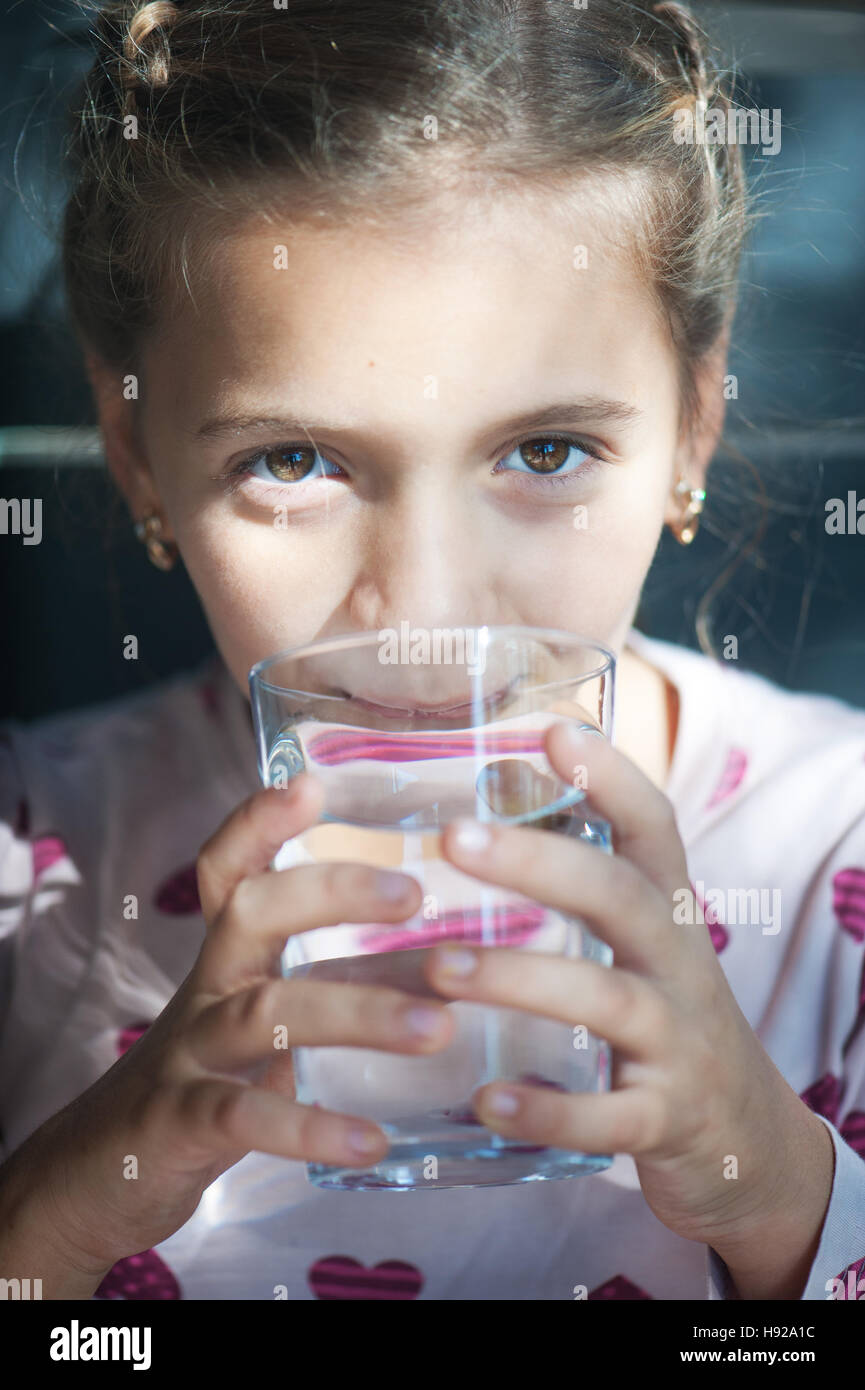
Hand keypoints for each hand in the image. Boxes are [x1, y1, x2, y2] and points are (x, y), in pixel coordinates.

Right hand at [5, 774, 454, 1276]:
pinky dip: (309, 1127)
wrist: (100, 1172)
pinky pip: (243, 1117)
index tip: (312, 784)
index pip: (233, 868)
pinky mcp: (182, 1125)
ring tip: (440, 1028)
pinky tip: (371, 1142)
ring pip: (266, 1014)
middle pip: (254, 914)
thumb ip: (343, 988)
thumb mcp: (267, 1022)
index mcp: (229, 955)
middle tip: (414, 893)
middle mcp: (207, 988)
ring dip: (359, 1013)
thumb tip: (458, 966)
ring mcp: (190, 1054)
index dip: (261, 822)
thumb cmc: (212, 1080)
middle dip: (334, 892)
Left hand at [421, 720, 829, 1255]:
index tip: (554, 731)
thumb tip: (502, 775)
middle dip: (539, 863)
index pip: (654, 828)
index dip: (612, 777)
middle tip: (453, 838)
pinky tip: (487, 1099)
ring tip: (440, 967)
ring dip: (521, 980)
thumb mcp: (642, 940)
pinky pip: (609, 1117)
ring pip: (607, 1000)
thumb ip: (584, 874)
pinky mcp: (665, 1119)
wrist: (746, 1138)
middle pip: (620, 897)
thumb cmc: (664, 1014)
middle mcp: (678, 964)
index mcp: (667, 912)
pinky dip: (549, 1110)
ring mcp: (677, 1042)